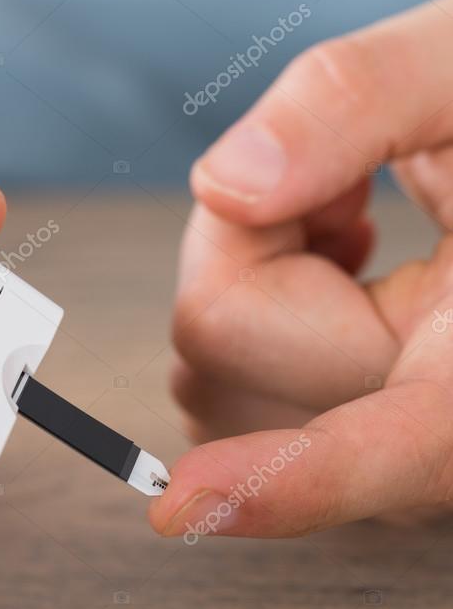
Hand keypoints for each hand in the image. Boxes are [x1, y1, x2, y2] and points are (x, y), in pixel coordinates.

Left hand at [152, 0, 452, 539]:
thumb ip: (360, 103)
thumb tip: (225, 189)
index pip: (399, 446)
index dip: (288, 477)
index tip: (181, 505)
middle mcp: (444, 430)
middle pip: (227, 351)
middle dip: (246, 241)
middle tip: (338, 185)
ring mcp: (385, 440)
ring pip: (210, 368)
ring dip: (247, 271)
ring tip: (352, 222)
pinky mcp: (343, 423)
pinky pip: (224, 374)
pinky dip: (249, 297)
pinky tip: (336, 257)